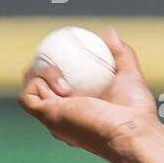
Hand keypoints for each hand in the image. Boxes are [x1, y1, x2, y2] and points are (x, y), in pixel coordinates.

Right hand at [18, 29, 160, 162]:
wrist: (131, 129)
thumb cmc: (135, 111)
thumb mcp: (130, 76)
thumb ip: (121, 54)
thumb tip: (109, 33)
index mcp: (80, 108)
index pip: (57, 83)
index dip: (56, 66)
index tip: (66, 55)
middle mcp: (63, 116)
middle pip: (38, 83)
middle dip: (44, 67)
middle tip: (62, 63)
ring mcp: (53, 118)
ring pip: (31, 84)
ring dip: (43, 72)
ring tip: (67, 84)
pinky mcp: (47, 117)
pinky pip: (27, 95)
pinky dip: (38, 84)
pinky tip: (62, 87)